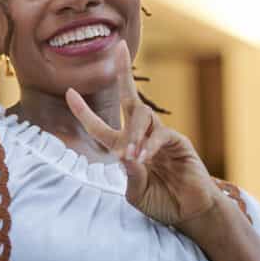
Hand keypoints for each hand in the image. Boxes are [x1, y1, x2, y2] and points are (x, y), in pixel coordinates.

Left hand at [64, 39, 220, 227]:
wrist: (191, 213)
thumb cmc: (162, 204)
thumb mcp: (136, 195)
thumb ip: (130, 178)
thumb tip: (127, 157)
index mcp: (124, 149)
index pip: (100, 127)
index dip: (83, 111)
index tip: (68, 91)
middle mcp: (140, 136)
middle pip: (129, 98)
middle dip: (123, 73)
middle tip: (118, 47)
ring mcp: (160, 136)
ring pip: (142, 117)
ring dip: (133, 133)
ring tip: (131, 155)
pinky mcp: (178, 141)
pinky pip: (161, 134)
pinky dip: (150, 145)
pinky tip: (144, 157)